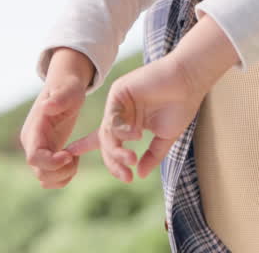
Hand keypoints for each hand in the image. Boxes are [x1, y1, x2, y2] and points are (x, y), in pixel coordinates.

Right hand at [20, 47, 94, 188]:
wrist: (65, 87)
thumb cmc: (68, 87)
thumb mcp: (69, 90)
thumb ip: (60, 98)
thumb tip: (47, 106)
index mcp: (34, 130)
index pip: (34, 157)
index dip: (51, 163)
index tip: (69, 155)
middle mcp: (32, 143)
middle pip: (39, 172)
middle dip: (61, 171)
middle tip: (76, 157)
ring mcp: (38, 150)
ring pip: (44, 178)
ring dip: (63, 176)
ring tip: (75, 157)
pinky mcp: (47, 154)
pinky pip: (51, 177)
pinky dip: (63, 176)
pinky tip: (74, 159)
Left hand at [99, 53, 206, 182]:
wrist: (189, 81)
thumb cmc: (180, 106)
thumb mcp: (165, 137)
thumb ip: (152, 156)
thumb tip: (140, 175)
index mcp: (130, 123)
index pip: (106, 139)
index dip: (86, 146)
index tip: (69, 154)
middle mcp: (121, 112)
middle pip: (106, 141)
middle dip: (113, 161)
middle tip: (126, 177)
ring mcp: (119, 102)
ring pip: (107, 132)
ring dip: (116, 150)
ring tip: (131, 160)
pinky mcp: (119, 92)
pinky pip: (113, 117)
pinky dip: (121, 130)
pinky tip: (135, 135)